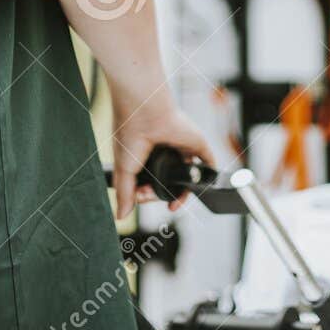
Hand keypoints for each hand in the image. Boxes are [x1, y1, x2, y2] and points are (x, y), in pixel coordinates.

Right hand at [110, 92, 216, 219]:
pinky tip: (198, 189)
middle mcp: (165, 154)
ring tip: (170, 203)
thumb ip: (125, 194)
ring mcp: (182, 150)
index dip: (146, 195)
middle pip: (168, 184)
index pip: (151, 183)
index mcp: (148, 157)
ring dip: (180, 196)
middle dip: (158, 196)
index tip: (139, 196)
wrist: (144, 113)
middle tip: (147, 196)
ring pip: (186, 179)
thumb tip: (121, 216)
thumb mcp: (124, 170)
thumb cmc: (129, 133)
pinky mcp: (197, 145)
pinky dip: (207, 178)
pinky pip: (208, 165)